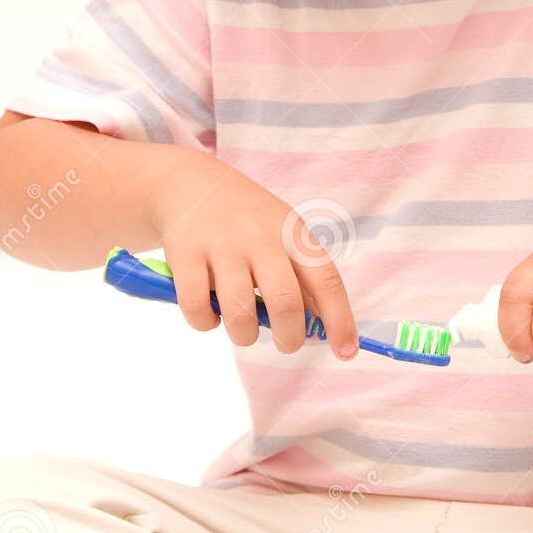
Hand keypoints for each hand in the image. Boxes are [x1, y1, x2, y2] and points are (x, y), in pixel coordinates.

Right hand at [148, 150, 358, 359]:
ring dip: (244, 336)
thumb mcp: (282, 234)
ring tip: (242, 329)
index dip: (340, 320)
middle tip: (286, 343)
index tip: (346, 351)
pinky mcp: (186, 254)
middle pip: (285, 303)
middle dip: (290, 337)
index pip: (327, 281)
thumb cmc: (247, 220)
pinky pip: (198, 308)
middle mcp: (260, 237)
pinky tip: (209, 314)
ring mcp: (222, 245)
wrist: (191, 182)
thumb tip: (323, 327)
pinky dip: (205, 323)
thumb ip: (301, 276)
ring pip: (239, 314)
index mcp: (293, 233)